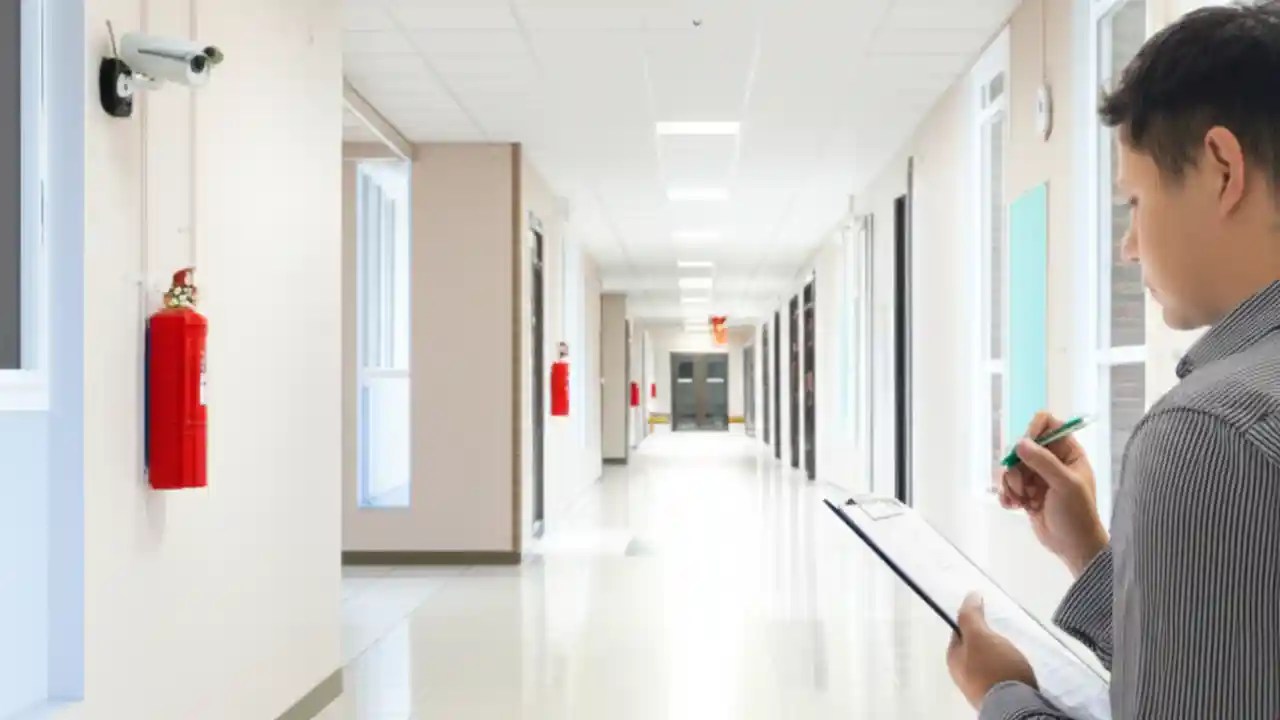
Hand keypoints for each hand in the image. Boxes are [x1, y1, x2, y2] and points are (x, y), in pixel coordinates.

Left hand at [946, 594, 1037, 708]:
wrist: (1014, 706)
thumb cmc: (993, 668)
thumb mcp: (979, 636)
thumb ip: (971, 616)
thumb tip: (969, 596)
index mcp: (953, 659)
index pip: (959, 632)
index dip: (971, 620)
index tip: (986, 612)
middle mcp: (962, 674)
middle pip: (974, 647)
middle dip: (986, 637)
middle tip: (1002, 630)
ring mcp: (979, 686)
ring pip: (987, 661)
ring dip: (998, 652)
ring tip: (1012, 647)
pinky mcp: (997, 694)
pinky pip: (1000, 674)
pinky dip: (1007, 666)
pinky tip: (1016, 664)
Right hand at [997, 412, 1108, 576]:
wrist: (1073, 547)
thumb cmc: (1077, 514)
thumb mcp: (1065, 485)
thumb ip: (1043, 462)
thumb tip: (1020, 443)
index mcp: (1068, 452)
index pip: (1048, 424)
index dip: (1034, 430)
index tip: (1024, 446)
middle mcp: (1052, 460)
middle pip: (1023, 446)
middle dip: (1017, 466)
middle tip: (1022, 484)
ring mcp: (1038, 477)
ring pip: (1012, 467)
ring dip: (1011, 483)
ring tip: (1020, 500)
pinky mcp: (1026, 492)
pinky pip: (1008, 484)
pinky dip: (1007, 494)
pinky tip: (1013, 506)